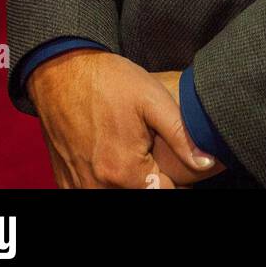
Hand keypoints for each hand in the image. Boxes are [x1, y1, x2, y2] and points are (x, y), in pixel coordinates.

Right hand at [27, 49, 222, 188]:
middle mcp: (98, 187)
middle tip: (149, 147)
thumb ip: (181, 135)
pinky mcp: (65, 181)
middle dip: (153, 178)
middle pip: (142, 194)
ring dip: (129, 180)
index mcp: (124, 172)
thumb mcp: (152, 99)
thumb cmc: (108, 81)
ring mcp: (78, 186)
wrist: (60, 72)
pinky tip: (109, 154)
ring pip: (117, 195)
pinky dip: (105, 181)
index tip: (170, 157)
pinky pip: (93, 190)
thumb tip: (206, 164)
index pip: (166, 194)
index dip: (175, 178)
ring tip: (130, 148)